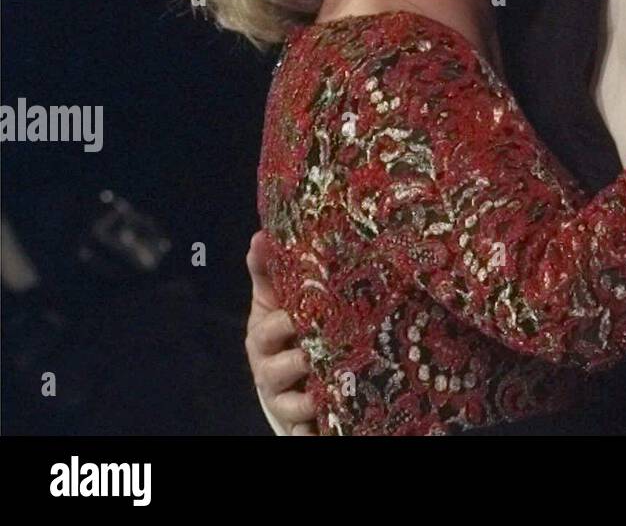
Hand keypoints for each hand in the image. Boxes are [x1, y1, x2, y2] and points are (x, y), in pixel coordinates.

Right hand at [245, 230, 316, 435]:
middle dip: (295, 361)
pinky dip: (308, 434)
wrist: (291, 372)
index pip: (267, 330)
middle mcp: (270, 370)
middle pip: (276, 369)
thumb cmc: (284, 329)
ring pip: (290, 403)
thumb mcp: (276, 299)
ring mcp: (284, 397)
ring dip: (305, 400)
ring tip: (320, 394)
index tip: (297, 316)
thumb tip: (260, 234)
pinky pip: (302, 432)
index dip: (281, 324)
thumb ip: (268, 270)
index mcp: (263, 337)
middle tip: (314, 353)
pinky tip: (319, 432)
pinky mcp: (299, 420)